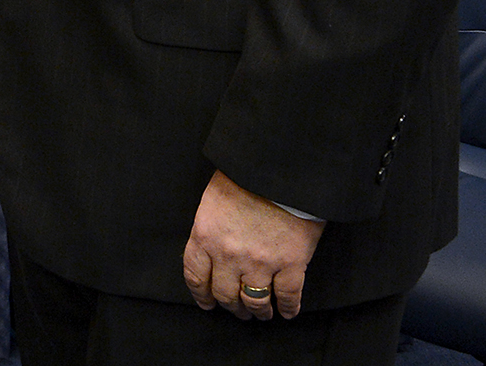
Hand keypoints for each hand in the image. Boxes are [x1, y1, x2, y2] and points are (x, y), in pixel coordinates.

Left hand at [182, 169, 325, 319]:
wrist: (279, 170)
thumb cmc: (244, 176)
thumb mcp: (213, 199)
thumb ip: (210, 227)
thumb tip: (212, 245)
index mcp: (205, 235)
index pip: (195, 274)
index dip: (201, 294)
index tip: (206, 303)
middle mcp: (228, 255)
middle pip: (225, 293)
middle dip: (230, 306)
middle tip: (237, 311)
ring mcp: (260, 263)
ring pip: (255, 301)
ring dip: (257, 312)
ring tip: (261, 314)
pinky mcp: (291, 265)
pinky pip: (288, 296)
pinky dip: (288, 308)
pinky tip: (288, 311)